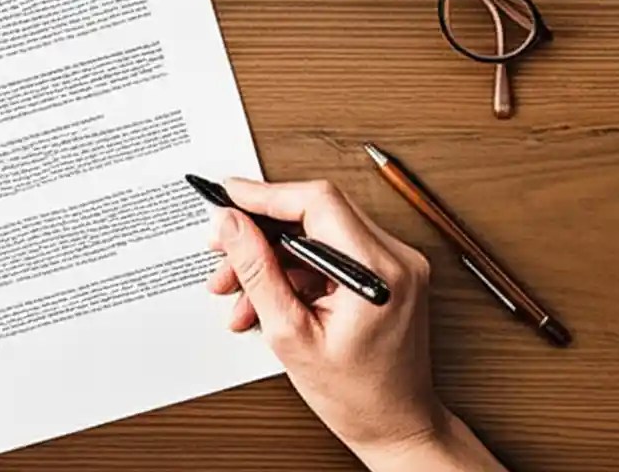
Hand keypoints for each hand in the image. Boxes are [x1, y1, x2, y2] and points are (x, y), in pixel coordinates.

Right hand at [207, 179, 505, 471]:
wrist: (395, 424)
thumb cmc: (356, 395)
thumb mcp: (290, 333)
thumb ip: (257, 271)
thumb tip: (232, 225)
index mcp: (378, 271)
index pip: (317, 202)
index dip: (266, 195)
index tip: (229, 195)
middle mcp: (395, 258)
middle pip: (314, 214)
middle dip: (260, 232)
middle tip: (222, 251)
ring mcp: (394, 264)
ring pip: (316, 235)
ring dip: (271, 257)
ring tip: (236, 288)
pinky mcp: (385, 273)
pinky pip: (329, 254)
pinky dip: (293, 271)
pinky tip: (264, 297)